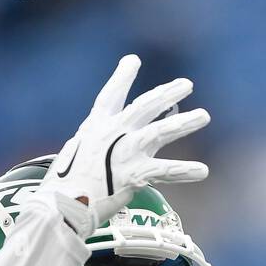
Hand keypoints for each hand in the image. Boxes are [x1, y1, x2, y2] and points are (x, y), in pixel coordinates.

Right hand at [40, 54, 209, 228]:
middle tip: (186, 85)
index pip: (110, 96)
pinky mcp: (134, 174)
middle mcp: (112, 133)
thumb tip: (106, 152)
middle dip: (166, 94)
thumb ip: (95, 149)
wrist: (62, 204)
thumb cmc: (65, 187)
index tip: (133, 61)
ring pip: (160, 131)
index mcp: (95, 127)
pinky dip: (185, 171)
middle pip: (144, 106)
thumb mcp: (75, 157)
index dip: (121, 78)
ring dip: (184, 123)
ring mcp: (124, 152)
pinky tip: (202, 170)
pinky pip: (165, 171)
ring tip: (204, 116)